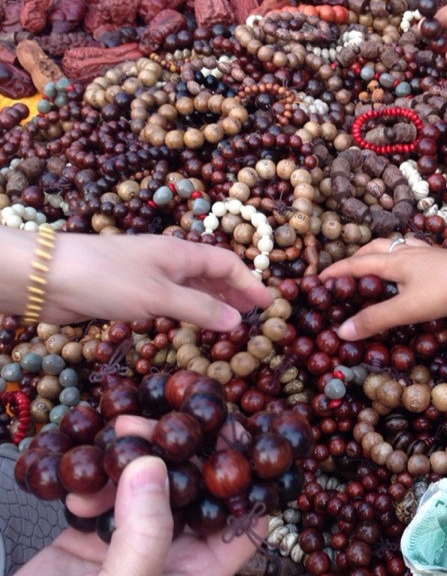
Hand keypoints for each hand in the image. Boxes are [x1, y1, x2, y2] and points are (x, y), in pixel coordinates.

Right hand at [0, 418, 262, 575]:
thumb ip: (144, 535)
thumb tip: (155, 466)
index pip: (242, 519)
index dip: (248, 478)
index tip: (235, 433)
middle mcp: (169, 557)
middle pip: (194, 490)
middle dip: (183, 451)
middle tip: (159, 421)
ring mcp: (129, 545)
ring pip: (148, 485)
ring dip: (136, 456)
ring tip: (118, 433)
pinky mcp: (88, 539)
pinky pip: (103, 493)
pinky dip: (95, 477)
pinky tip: (81, 477)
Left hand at [45, 233, 271, 330]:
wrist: (49, 277)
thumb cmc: (108, 279)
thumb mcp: (160, 296)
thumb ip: (200, 309)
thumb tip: (237, 321)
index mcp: (180, 253)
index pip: (226, 263)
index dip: (249, 282)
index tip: (268, 303)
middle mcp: (168, 260)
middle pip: (211, 273)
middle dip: (234, 292)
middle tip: (253, 315)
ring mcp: (149, 274)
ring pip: (191, 286)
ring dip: (212, 302)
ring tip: (229, 321)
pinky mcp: (130, 290)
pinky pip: (171, 298)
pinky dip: (188, 309)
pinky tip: (189, 322)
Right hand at [319, 237, 446, 339]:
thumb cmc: (443, 291)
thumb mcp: (406, 309)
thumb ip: (374, 319)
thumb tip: (341, 331)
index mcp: (392, 262)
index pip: (355, 264)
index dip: (336, 272)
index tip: (318, 279)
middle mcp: (406, 252)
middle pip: (373, 249)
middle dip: (355, 258)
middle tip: (344, 271)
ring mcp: (425, 252)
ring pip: (394, 246)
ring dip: (378, 252)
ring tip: (373, 262)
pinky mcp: (440, 256)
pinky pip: (413, 249)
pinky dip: (402, 253)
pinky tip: (410, 260)